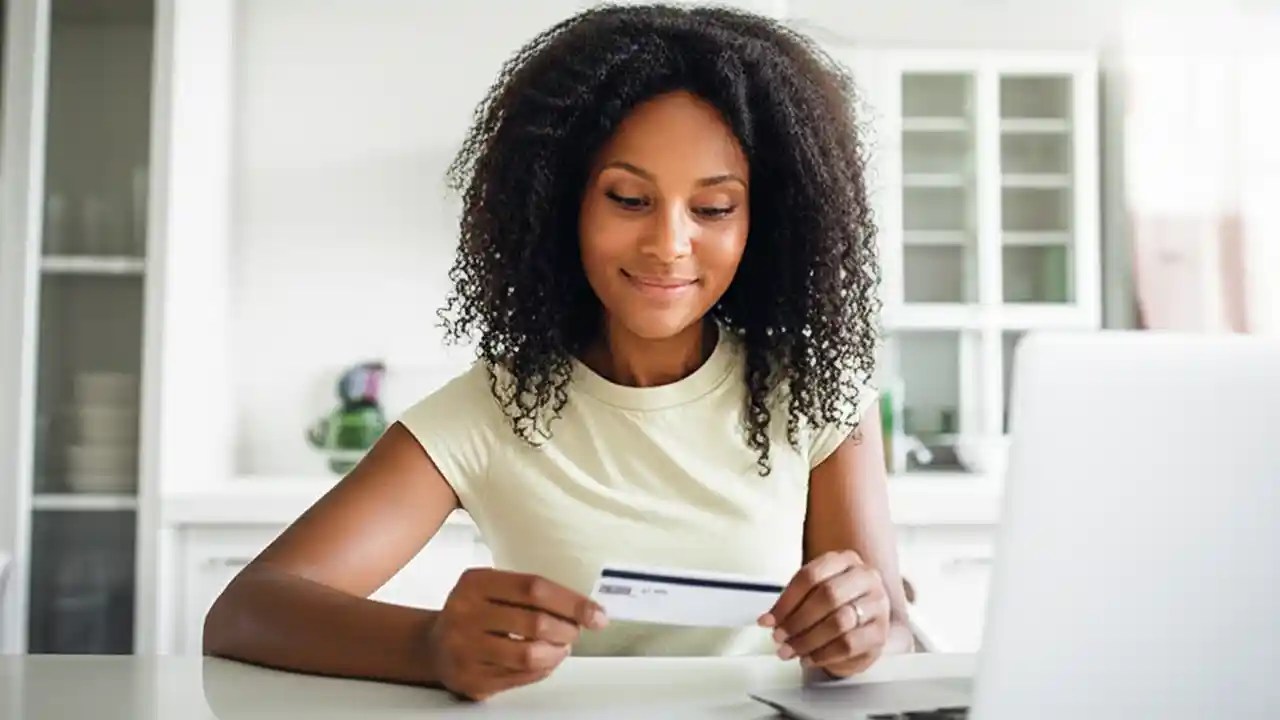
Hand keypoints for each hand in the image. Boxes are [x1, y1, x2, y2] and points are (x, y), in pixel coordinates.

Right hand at [426, 567, 607, 700]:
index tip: (596, 613)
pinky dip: (543, 669)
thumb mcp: (491, 588)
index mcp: (475, 583)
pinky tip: (545, 660)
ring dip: (557, 652)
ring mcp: (464, 649)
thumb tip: (585, 609)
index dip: (572, 602)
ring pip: (529, 655)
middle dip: (567, 629)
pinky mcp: (469, 679)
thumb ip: (530, 593)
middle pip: (535, 622)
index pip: (534, 588)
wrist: (432, 644)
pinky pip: (520, 677)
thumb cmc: (474, 612)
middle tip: (576, 631)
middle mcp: (465, 614)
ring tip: (561, 647)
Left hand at [758, 550, 889, 677]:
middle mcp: (865, 577)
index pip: (811, 576)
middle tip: (778, 637)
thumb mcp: (814, 593)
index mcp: (845, 560)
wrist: (865, 621)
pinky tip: (808, 658)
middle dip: (797, 620)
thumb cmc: (836, 604)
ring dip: (808, 639)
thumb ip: (792, 603)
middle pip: (827, 596)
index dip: (786, 600)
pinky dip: (823, 654)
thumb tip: (767, 620)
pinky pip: (849, 644)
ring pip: (839, 622)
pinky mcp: (880, 633)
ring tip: (789, 650)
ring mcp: (877, 604)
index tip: (768, 620)